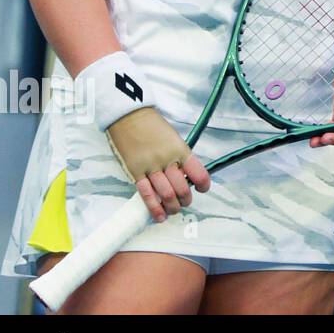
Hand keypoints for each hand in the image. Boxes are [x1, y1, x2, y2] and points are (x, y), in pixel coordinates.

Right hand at [105, 107, 210, 221]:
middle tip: (185, 201)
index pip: (199, 173)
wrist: (129, 116)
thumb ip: (180, 157)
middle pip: (182, 188)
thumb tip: (185, 176)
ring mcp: (151, 167)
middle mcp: (168, 160)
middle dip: (186, 199)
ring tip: (174, 209)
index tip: (203, 189)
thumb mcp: (174, 138)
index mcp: (181, 150)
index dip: (203, 185)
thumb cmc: (153, 125)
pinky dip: (154, 208)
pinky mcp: (135, 172)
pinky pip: (146, 194)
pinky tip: (159, 216)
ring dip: (172, 206)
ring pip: (166, 195)